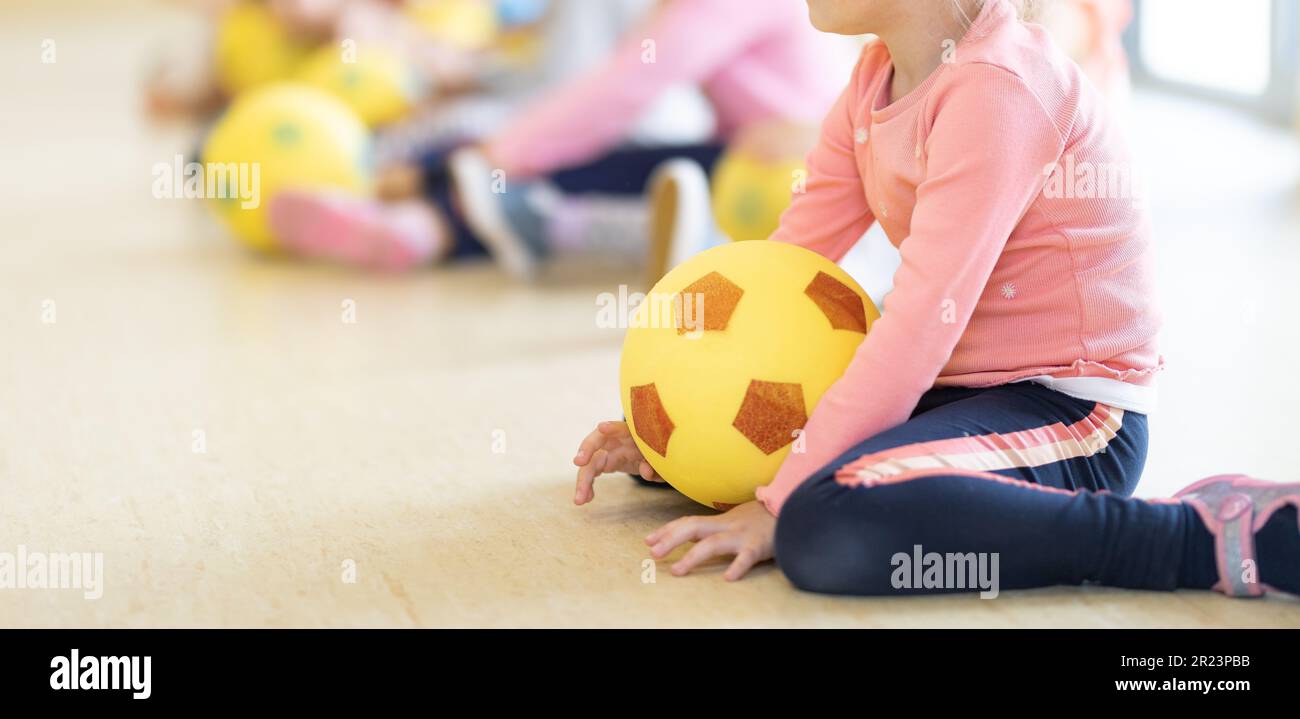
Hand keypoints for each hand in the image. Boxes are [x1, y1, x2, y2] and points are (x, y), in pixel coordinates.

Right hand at [573, 421, 661, 504]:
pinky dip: (588, 486)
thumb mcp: (662, 462)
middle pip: (597, 442)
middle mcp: (616, 440)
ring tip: (579, 499)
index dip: (613, 427)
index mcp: (632, 434)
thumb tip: (646, 471)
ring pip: (591, 462)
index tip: (602, 427)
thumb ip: (655, 465)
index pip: (622, 428)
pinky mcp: (604, 462)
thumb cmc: (658, 454)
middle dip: (587, 450)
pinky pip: (592, 473)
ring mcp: (608, 451)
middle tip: (578, 462)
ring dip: (583, 480)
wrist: (655, 456)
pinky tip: (586, 498)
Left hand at [644, 501, 774, 580]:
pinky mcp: (760, 545)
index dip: (667, 530)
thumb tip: (697, 535)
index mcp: (721, 520)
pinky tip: (728, 577)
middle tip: (653, 552)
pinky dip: (737, 566)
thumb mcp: (738, 519)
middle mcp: (727, 525)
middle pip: (693, 527)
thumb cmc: (765, 518)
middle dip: (670, 539)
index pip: (688, 522)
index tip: (648, 540)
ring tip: (677, 571)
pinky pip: (747, 556)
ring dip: (692, 557)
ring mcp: (742, 534)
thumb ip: (718, 527)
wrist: (795, 506)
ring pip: (713, 543)